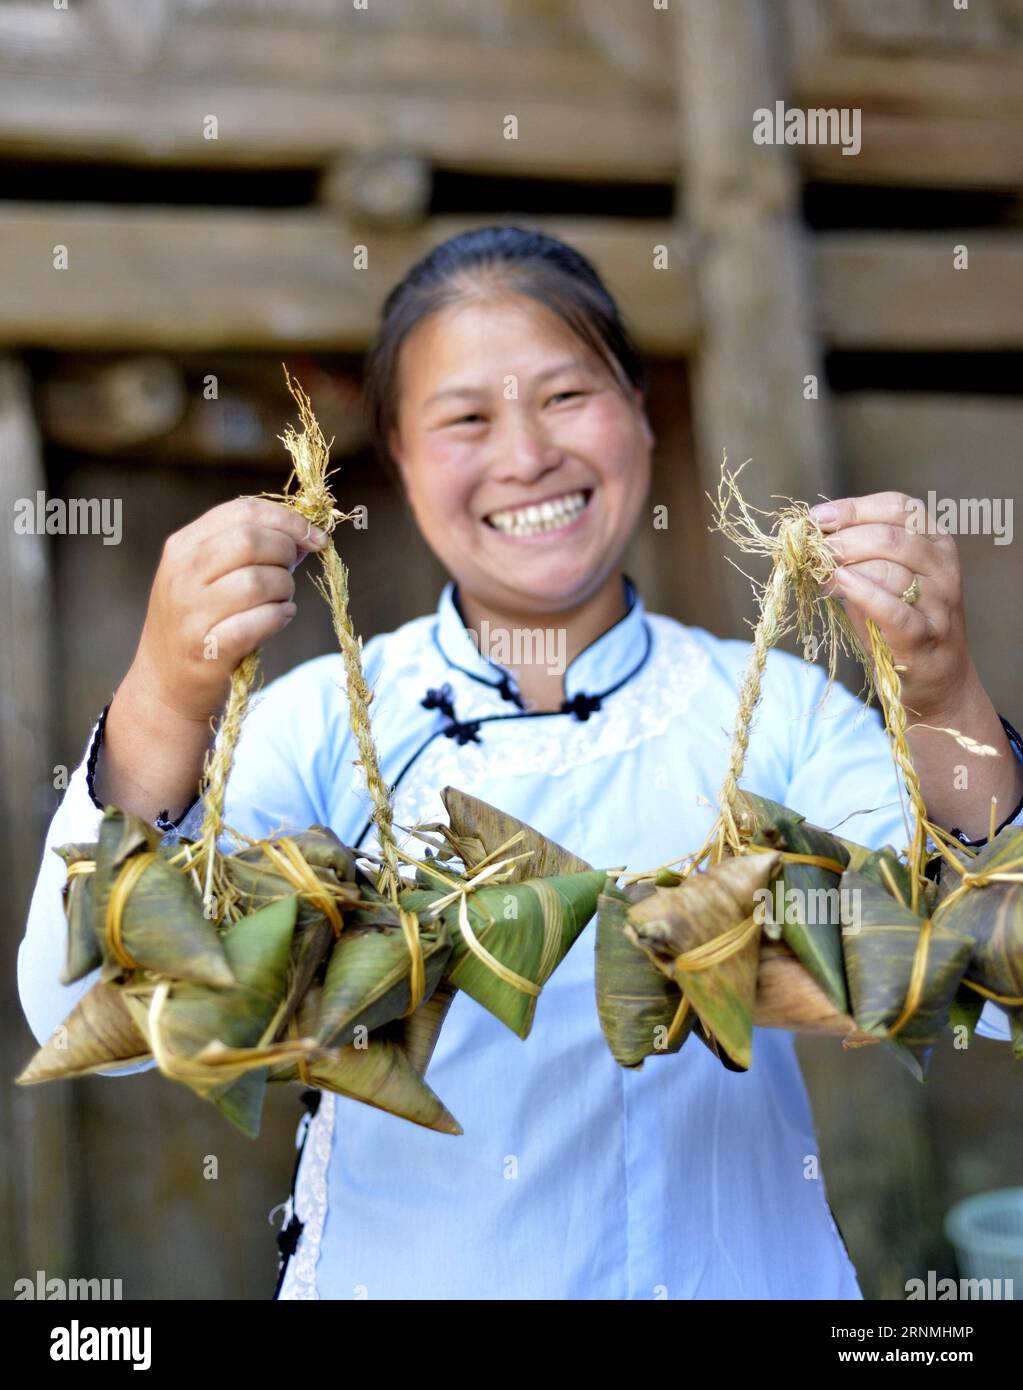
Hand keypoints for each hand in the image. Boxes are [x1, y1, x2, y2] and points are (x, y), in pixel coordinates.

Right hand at [130, 497, 326, 724]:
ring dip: (285, 589)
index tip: (315, 536)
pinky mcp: (208, 649)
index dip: (287, 520)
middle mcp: (182, 574)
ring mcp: (191, 613)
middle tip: (290, 572)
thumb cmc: (198, 622)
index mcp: (183, 546)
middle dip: (286, 553)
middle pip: (251, 541)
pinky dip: (280, 617)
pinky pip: (260, 621)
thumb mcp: (208, 576)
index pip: (242, 511)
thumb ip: (249, 551)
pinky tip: (280, 617)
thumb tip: (306, 535)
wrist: (165, 684)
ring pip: (258, 582)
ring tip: (282, 599)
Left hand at [810, 491, 970, 723]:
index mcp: (936, 541)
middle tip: (813, 551)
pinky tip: (840, 585)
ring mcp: (940, 602)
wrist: (936, 680)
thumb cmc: (899, 623)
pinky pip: (892, 609)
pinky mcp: (927, 636)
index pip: (899, 507)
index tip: (818, 518)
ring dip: (845, 569)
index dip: (855, 508)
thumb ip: (858, 556)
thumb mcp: (884, 580)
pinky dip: (863, 594)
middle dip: (844, 540)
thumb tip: (812, 536)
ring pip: (888, 570)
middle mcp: (944, 567)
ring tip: (821, 576)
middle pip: (890, 537)